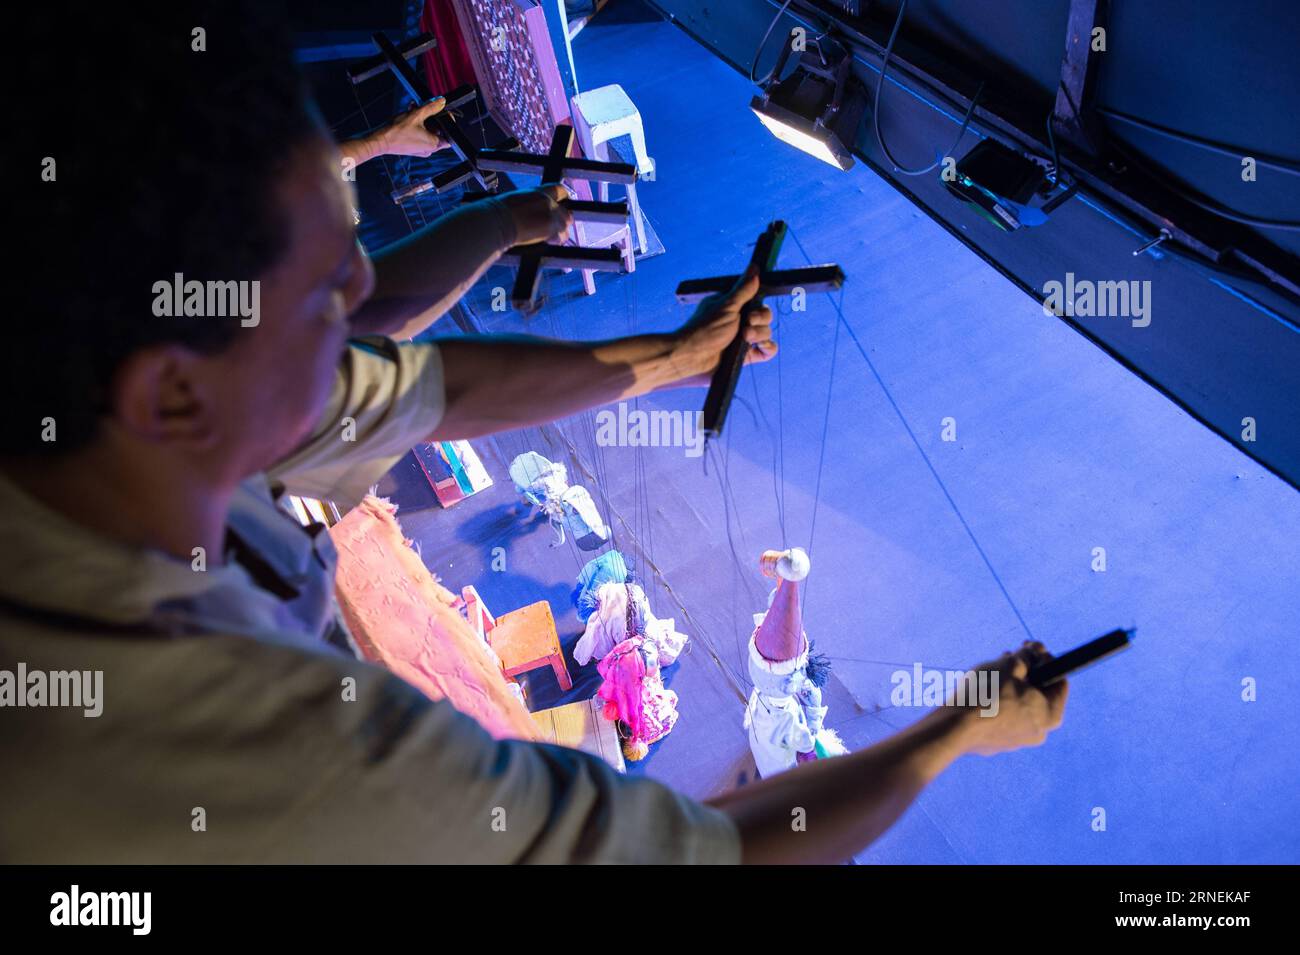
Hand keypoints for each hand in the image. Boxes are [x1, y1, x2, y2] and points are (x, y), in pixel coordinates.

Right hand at [378, 99, 449, 156]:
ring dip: (422, 119)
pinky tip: (408, 115)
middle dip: (430, 116)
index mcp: (434, 144)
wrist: (381, 141)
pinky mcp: (413, 148)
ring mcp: (421, 150)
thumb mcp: (416, 115)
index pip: (449, 133)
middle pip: (437, 130)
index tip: (441, 111)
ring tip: (413, 108)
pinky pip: (419, 135)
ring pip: (427, 131)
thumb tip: (442, 102)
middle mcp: (429, 149)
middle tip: (423, 107)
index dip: (447, 121)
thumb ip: (431, 108)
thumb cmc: (397, 131)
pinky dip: (417, 125)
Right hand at [499, 185, 572, 244]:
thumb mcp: (516, 198)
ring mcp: (551, 217)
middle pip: (566, 211)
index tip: (560, 205)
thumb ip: (529, 202)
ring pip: (565, 225)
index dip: (562, 199)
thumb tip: (529, 207)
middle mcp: (548, 203)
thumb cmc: (499, 211)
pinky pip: (561, 237)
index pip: (560, 190)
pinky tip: (551, 242)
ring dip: (561, 231)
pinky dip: (557, 240)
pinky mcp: (550, 230)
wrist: (497, 222)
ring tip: (553, 237)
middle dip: (562, 219)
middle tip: (556, 225)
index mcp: (539, 192)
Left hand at [669, 268, 775, 384]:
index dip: (758, 306)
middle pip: (765, 316)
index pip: (756, 301)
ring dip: (760, 334)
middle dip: (760, 320)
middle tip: (747, 323)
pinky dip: (768, 348)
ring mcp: (743, 338)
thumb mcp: (726, 306)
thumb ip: (743, 290)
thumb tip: (754, 268)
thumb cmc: (705, 329)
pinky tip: (760, 346)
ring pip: (766, 332)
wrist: (693, 358)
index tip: (751, 310)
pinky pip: (767, 350)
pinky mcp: (746, 355)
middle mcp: (739, 321)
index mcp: (733, 306)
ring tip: (745, 338)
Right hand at [955, 641, 1067, 755]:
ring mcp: (1017, 740)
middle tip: (1009, 656)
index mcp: (1051, 714)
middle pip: (1038, 693)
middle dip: (1025, 672)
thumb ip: (1027, 655)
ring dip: (1010, 686)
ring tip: (991, 671)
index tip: (1031, 647)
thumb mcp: (1010, 664)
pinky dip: (996, 702)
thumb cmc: (986, 694)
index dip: (1046, 659)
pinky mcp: (996, 743)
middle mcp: (1039, 732)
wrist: (953, 728)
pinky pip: (1002, 717)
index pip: (1059, 680)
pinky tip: (980, 691)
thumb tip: (1036, 650)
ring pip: (1019, 705)